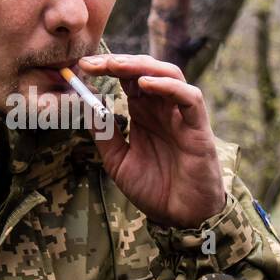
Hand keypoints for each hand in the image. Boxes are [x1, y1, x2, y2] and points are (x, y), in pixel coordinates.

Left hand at [76, 53, 225, 229]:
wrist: (180, 217)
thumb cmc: (154, 189)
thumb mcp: (118, 161)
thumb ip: (104, 134)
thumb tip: (85, 104)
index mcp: (144, 113)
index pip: (126, 78)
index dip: (106, 68)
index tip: (80, 67)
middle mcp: (163, 108)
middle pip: (145, 69)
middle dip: (118, 62)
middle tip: (92, 63)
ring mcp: (182, 116)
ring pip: (169, 74)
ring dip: (142, 66)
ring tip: (116, 66)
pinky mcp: (198, 128)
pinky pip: (189, 98)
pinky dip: (169, 86)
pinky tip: (146, 85)